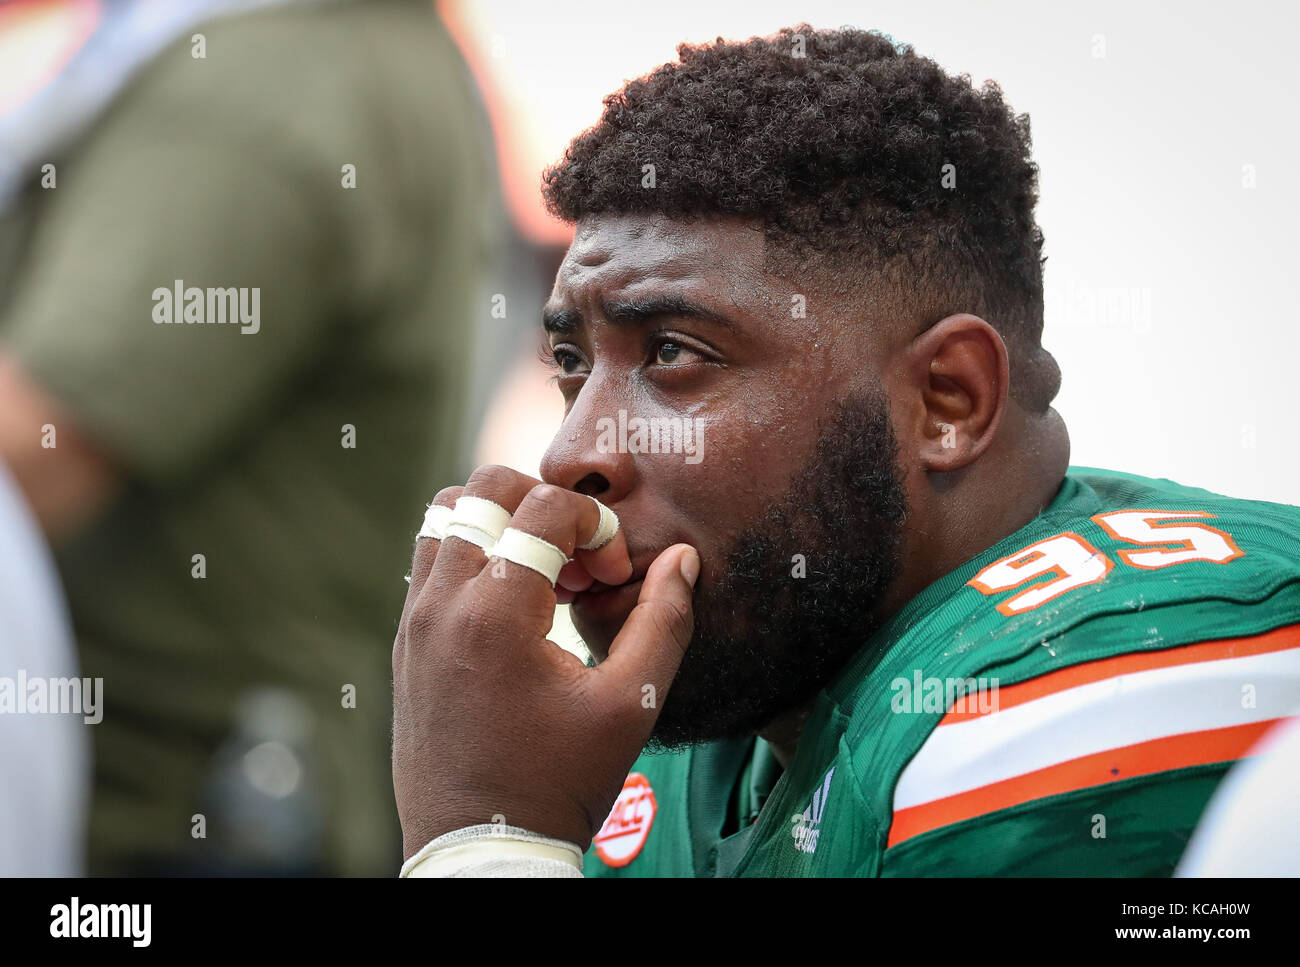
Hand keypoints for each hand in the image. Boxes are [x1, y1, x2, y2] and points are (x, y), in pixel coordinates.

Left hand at [392, 465, 698, 858]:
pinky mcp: (406, 643)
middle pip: (480, 488)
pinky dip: (475, 556)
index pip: (543, 507)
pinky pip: (431, 562)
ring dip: (501, 524)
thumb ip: (663, 622)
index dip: (596, 525)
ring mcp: (415, 623)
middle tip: (577, 557)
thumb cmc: (558, 782)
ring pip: (445, 517)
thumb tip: (683, 560)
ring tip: (545, 575)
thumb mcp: (629, 705)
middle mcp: (442, 605)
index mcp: (496, 615)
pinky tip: (517, 605)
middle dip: (541, 503)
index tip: (613, 574)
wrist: (483, 847)